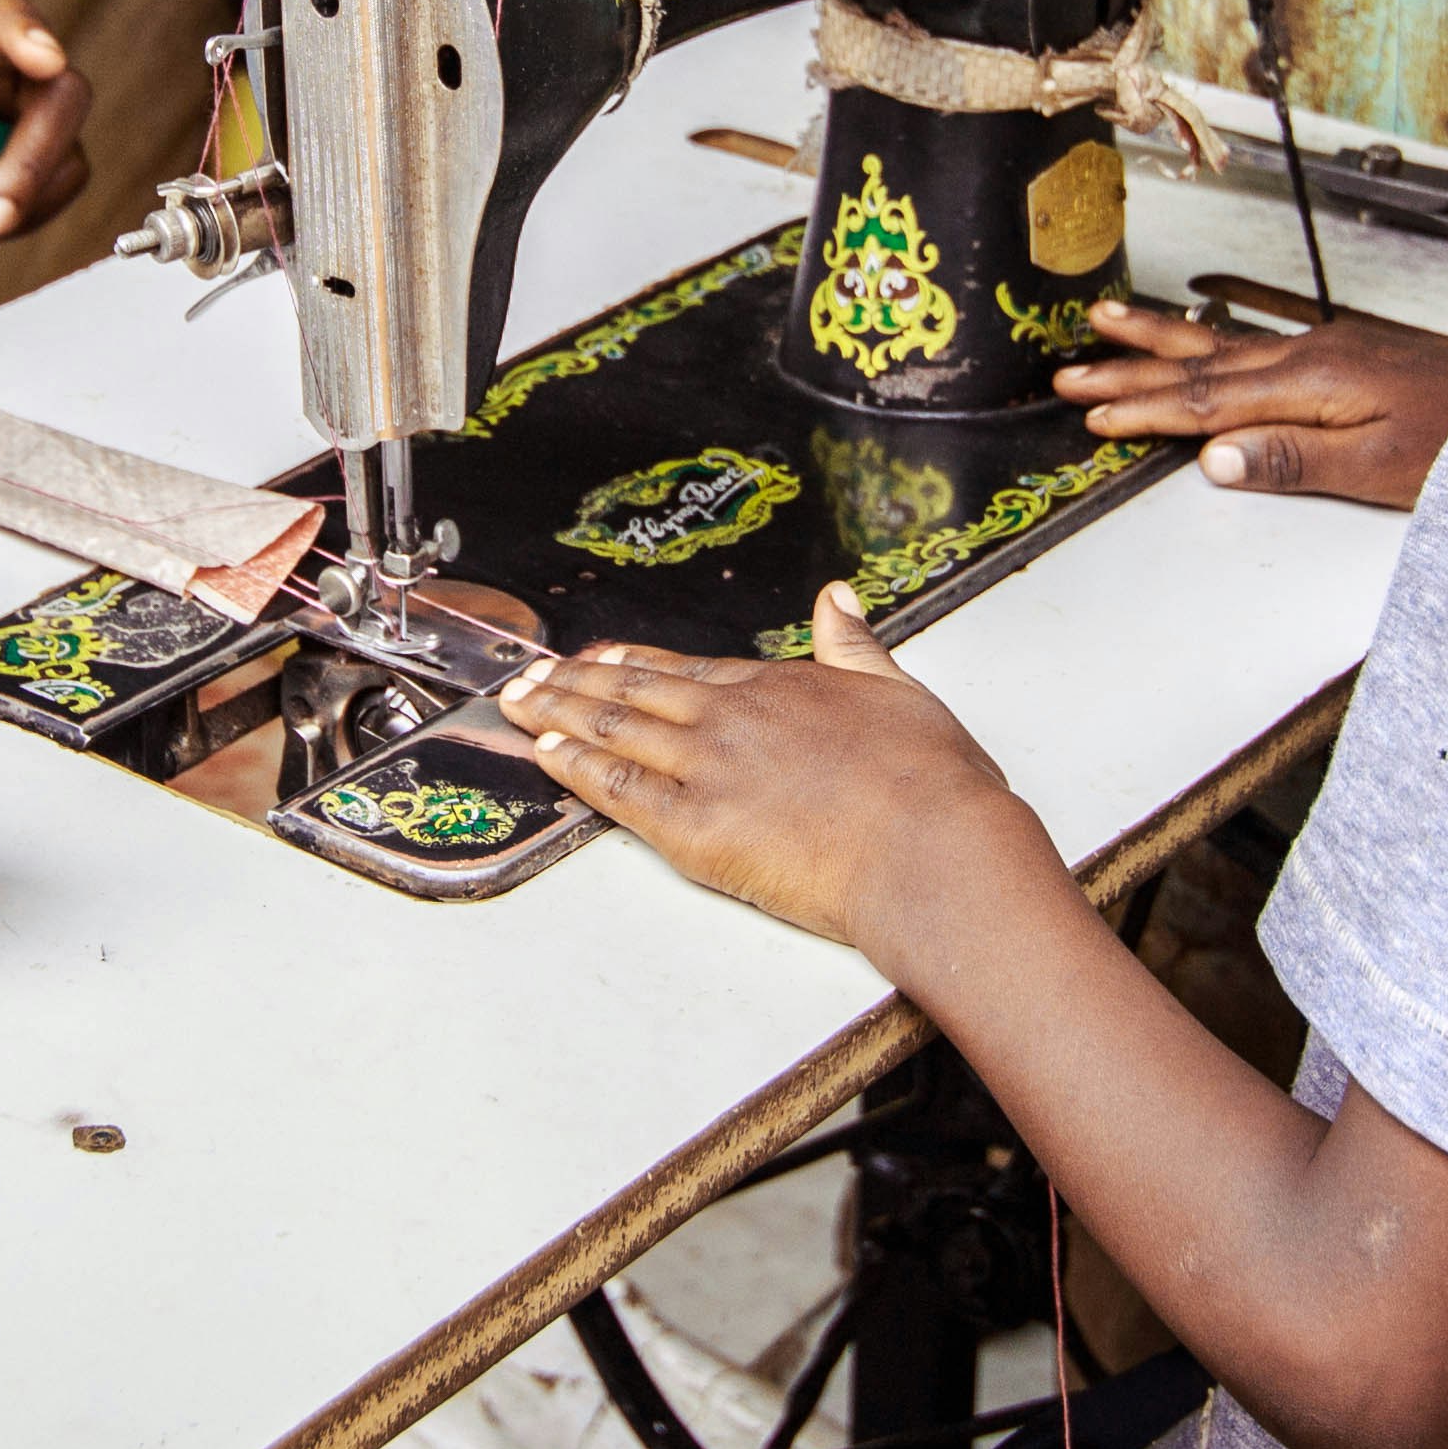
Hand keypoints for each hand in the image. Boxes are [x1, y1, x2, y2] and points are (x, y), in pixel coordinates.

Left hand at [499, 589, 1050, 956]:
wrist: (930, 848)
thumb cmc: (930, 785)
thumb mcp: (900, 690)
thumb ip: (855, 645)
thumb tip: (838, 599)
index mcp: (779, 688)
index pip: (686, 671)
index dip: (633, 662)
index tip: (598, 655)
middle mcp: (732, 720)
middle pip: (634, 692)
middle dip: (573, 680)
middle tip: (529, 673)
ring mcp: (708, 770)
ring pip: (614, 730)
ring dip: (557, 713)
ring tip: (517, 702)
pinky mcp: (694, 828)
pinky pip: (617, 791)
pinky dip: (576, 768)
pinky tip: (545, 753)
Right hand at [1048, 299, 1447, 505]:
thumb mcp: (1382, 469)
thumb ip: (1295, 460)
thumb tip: (1215, 459)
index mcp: (1312, 385)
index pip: (1208, 403)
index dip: (1146, 410)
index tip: (1092, 413)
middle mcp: (1312, 356)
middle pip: (1202, 365)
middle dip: (1131, 368)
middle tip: (1068, 368)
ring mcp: (1328, 349)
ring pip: (1224, 343)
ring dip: (1161, 337)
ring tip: (1107, 320)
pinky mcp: (1346, 352)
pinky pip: (1257, 337)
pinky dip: (1214, 334)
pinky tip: (1200, 324)